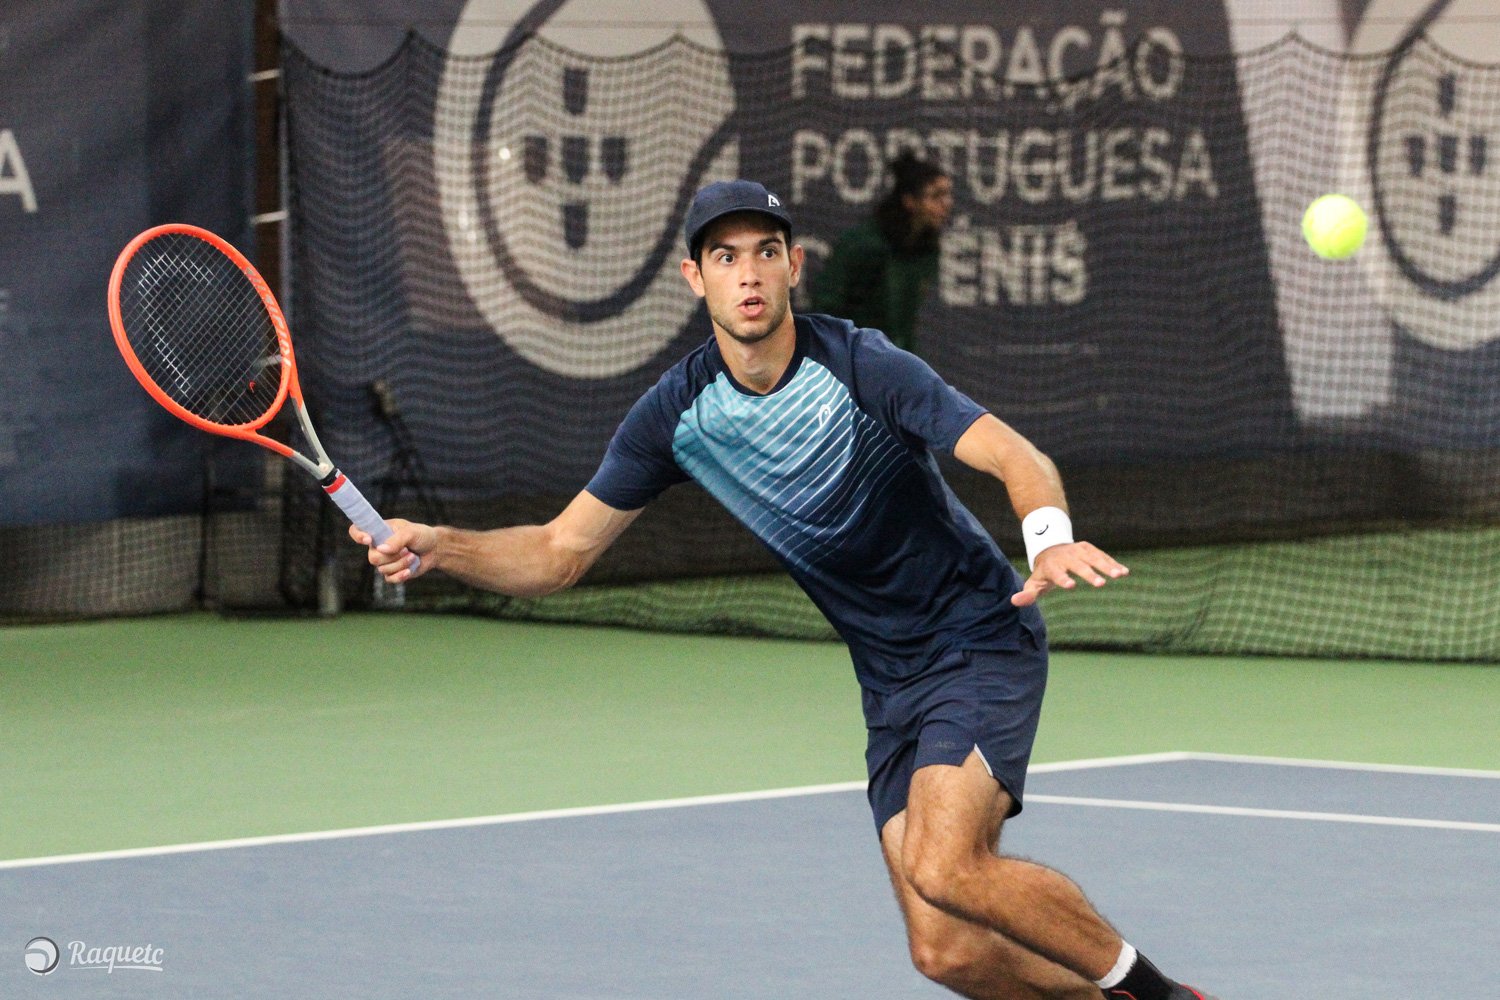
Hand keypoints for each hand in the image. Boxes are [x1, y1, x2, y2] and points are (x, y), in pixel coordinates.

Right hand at [349, 519, 438, 583]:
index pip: (356, 531)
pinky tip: (409, 570)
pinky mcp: (392, 572)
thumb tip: (381, 549)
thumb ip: (397, 540)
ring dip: (401, 564)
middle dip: (392, 556)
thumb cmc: (422, 536)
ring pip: (383, 569)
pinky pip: (389, 578)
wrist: (435, 549)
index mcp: (378, 531)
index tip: (369, 539)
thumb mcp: (411, 532)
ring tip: (412, 556)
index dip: (358, 535)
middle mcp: (377, 546)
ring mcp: (384, 561)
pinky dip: (400, 575)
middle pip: (373, 558)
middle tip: (407, 550)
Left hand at [1010, 541, 1127, 606]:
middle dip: (1089, 574)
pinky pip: (1102, 556)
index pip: (1057, 573)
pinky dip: (1113, 563)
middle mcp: (1065, 556)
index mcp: (1051, 566)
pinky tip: (1125, 571)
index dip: (1063, 579)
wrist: (1049, 546)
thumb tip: (1014, 602)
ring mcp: (1078, 550)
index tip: (1071, 586)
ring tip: (1120, 575)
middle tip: (1101, 584)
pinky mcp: (1088, 548)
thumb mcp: (1033, 583)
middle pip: (1078, 565)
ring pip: (1093, 557)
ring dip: (1107, 566)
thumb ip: (1027, 594)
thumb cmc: (1043, 572)